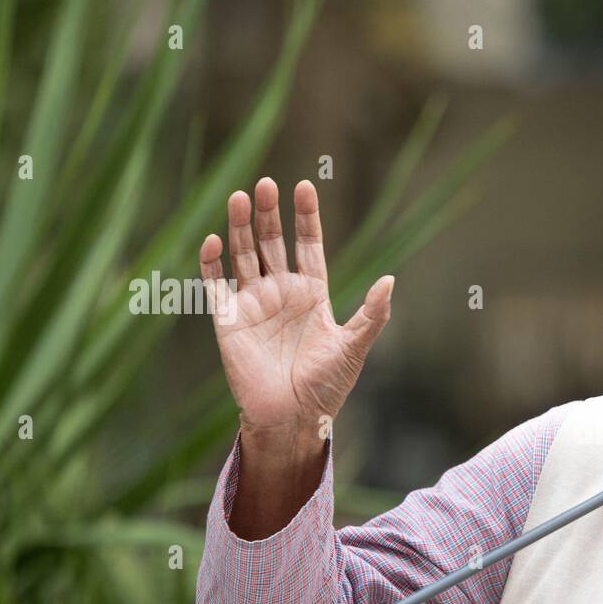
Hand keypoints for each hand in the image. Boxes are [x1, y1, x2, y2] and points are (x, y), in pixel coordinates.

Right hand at [199, 177, 393, 447]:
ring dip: (242, 227)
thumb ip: (372, 314)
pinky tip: (215, 239)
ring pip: (244, 255)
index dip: (306, 218)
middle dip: (270, 214)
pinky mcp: (228, 321)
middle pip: (272, 242)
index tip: (305, 186)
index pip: (308, 246)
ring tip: (242, 197)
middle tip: (268, 184)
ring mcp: (253, 304)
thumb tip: (391, 279)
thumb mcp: (354, 347)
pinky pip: (216, 285)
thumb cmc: (327, 387)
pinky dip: (212, 262)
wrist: (294, 419)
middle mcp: (281, 293)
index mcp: (312, 294)